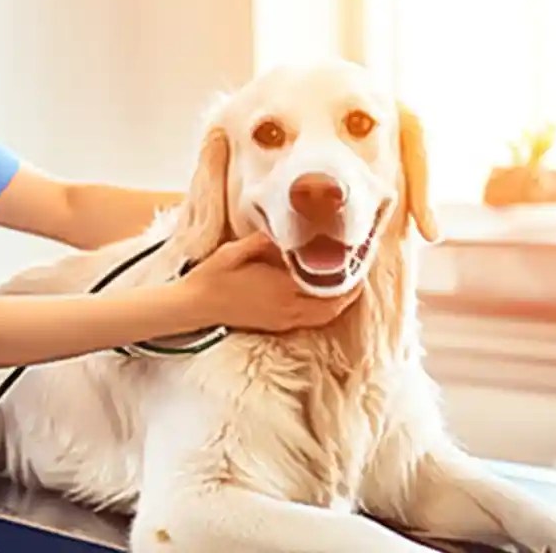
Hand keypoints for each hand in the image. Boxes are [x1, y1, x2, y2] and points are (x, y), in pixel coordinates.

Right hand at [178, 231, 361, 332]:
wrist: (195, 306)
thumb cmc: (213, 276)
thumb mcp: (236, 250)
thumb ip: (264, 241)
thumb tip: (287, 231)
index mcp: (281, 289)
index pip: (326, 285)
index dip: (346, 273)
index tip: (357, 257)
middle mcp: (288, 309)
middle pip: (333, 305)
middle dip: (352, 290)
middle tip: (360, 269)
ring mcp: (283, 320)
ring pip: (325, 316)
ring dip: (341, 301)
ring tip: (349, 281)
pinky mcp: (276, 326)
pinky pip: (311, 321)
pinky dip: (326, 310)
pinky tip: (326, 295)